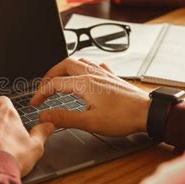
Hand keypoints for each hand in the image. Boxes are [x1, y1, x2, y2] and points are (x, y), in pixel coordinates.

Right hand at [31, 58, 150, 135]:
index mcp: (84, 83)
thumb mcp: (89, 122)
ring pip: (80, 61)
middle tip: (44, 86)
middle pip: (66, 64)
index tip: (35, 103)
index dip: (42, 93)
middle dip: (51, 74)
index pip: (55, 84)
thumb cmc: (123, 117)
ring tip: (60, 78)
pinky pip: (96, 66)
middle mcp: (93, 74)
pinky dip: (85, 67)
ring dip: (66, 68)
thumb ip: (64, 118)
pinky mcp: (113, 78)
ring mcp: (104, 74)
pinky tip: (87, 73)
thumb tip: (45, 116)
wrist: (148, 113)